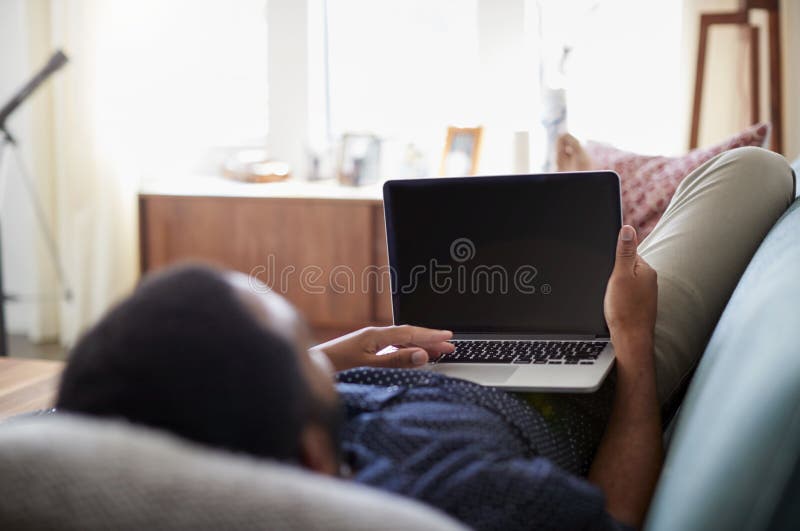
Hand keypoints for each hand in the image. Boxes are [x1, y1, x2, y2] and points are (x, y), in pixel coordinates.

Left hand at [314, 325, 454, 371]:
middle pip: (408, 335)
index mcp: (376, 335)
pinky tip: (411, 356)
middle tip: (450, 346)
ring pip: (401, 341)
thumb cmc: (336, 366)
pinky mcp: (365, 349)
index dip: (431, 335)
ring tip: (437, 352)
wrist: (312, 366)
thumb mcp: (370, 364)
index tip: (448, 336)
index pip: (410, 333)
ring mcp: (369, 342)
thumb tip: (422, 355)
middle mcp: (374, 335)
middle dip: (430, 340)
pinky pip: (392, 347)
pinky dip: (406, 351)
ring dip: (419, 346)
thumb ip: (396, 360)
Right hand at [604, 225, 657, 359]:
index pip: (627, 253)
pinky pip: (627, 295)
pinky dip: (619, 299)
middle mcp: (650, 280)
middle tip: (609, 289)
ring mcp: (647, 293)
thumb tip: (628, 228)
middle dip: (614, 275)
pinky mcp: (642, 305)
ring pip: (626, 282)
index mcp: (646, 269)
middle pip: (626, 267)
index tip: (608, 273)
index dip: (613, 261)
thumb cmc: (624, 310)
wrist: (630, 340)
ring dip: (616, 288)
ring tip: (613, 300)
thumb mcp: (619, 275)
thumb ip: (624, 252)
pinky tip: (616, 308)